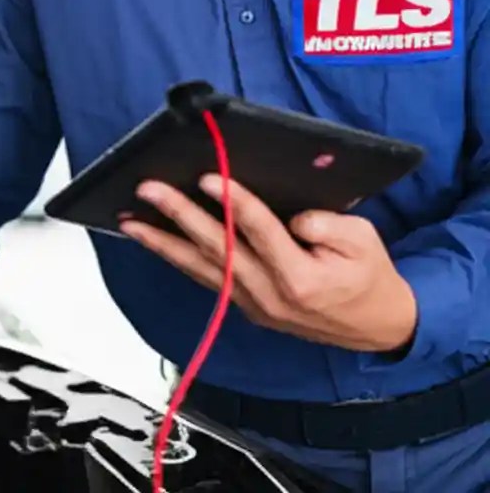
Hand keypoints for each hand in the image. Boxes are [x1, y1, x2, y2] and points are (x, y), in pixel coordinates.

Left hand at [119, 174, 416, 353]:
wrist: (376, 328)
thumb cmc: (369, 276)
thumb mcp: (365, 241)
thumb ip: (327, 225)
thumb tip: (290, 218)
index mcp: (301, 278)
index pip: (261, 232)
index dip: (235, 204)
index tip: (209, 178)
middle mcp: (270, 294)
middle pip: (218, 248)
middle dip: (179, 215)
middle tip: (149, 190)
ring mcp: (253, 304)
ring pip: (200, 268)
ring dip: (162, 242)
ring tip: (130, 220)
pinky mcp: (245, 306)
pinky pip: (205, 278)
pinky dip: (177, 259)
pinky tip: (153, 241)